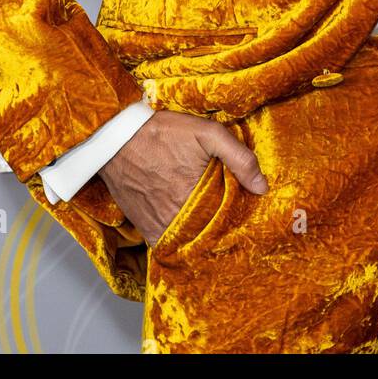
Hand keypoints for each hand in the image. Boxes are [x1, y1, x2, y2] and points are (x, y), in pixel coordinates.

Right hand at [99, 108, 267, 245]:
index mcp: (199, 197)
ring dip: (203, 239)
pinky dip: (181, 243)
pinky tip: (191, 232)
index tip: (249, 216)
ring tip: (215, 230)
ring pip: (191, 244)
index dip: (240, 220)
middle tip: (234, 224)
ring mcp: (161, 226)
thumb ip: (238, 157)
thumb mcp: (207, 132)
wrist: (115, 139)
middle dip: (224, 231)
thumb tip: (262, 187)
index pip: (230, 222)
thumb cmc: (161, 133)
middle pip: (211, 235)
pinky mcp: (145, 229)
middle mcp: (179, 218)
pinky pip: (169, 246)